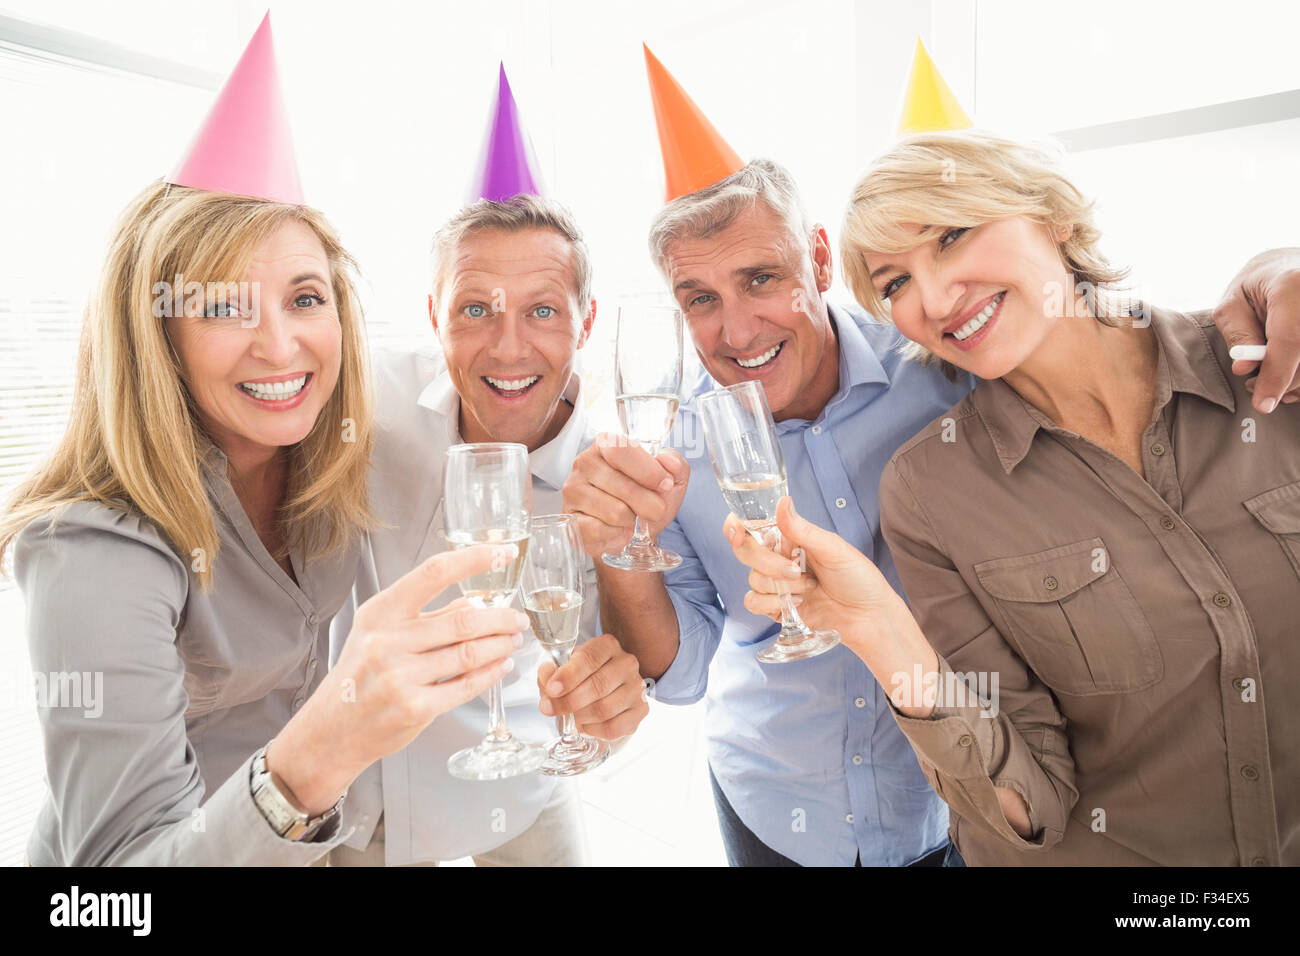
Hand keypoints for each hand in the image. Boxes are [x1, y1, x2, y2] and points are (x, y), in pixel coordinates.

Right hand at [268, 543, 525, 811]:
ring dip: (500, 645)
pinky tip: (501, 666)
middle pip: (464, 619)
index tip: (504, 552)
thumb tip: (472, 601)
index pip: (434, 573)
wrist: (333, 729)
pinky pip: (466, 685)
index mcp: (380, 613)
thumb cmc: (359, 675)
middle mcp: (388, 641)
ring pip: (470, 653)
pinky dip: (491, 674)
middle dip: (501, 618)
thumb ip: (424, 616)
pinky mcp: (416, 708)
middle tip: (518, 618)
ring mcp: (402, 677)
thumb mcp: (379, 633)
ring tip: (513, 640)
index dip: (474, 559)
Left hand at [537, 633, 649, 739]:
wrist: (602, 694)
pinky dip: (594, 730)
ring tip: (570, 717)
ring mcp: (636, 687)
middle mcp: (626, 663)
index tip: (552, 689)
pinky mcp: (641, 710)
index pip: (590, 658)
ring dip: (580, 717)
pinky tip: (586, 724)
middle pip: (598, 685)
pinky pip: (614, 727)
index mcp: (607, 646)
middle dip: (569, 701)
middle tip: (549, 709)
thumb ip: (550, 673)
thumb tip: (547, 676)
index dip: (569, 675)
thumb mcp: (561, 670)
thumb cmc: (580, 679)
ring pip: (605, 708)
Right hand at [562, 433, 689, 557]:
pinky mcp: (569, 517)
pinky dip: (617, 536)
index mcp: (606, 444)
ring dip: (632, 521)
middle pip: (622, 486)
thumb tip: (668, 463)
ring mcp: (573, 490)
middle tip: (656, 510)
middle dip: (649, 504)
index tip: (666, 486)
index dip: (648, 471)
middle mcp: (584, 462)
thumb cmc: (647, 497)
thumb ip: (676, 465)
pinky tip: (620, 531)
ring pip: (614, 512)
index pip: (622, 451)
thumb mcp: (670, 479)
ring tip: (633, 519)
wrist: (632, 529)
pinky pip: (598, 531)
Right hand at [724, 498, 896, 643]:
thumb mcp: (834, 549)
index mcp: (790, 538)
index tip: (738, 533)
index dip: (736, 526)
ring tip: (809, 588)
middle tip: (795, 570)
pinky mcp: (775, 608)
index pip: (752, 526)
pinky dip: (771, 602)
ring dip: (780, 585)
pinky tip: (796, 603)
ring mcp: (775, 584)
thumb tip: (782, 502)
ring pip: (752, 579)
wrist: (868, 617)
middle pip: (746, 552)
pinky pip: (753, 602)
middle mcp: (778, 558)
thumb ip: (803, 530)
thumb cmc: (858, 578)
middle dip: (767, 562)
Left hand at [1213, 247, 1299, 412]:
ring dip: (1294, 382)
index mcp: (1292, 286)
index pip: (1290, 339)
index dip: (1276, 376)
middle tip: (1251, 386)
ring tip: (1266, 379)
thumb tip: (1244, 368)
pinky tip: (1287, 376)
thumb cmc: (1258, 284)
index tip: (1263, 404)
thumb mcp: (1232, 301)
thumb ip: (1237, 333)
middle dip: (1280, 381)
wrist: (1291, 265)